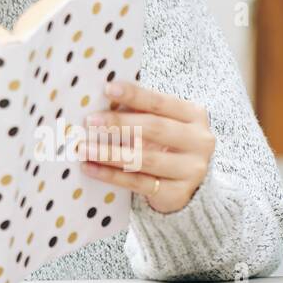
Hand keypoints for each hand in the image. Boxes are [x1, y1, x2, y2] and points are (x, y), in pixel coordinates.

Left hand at [79, 79, 214, 213]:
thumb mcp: (161, 123)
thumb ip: (139, 111)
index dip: (134, 95)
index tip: (108, 88)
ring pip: (145, 159)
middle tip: (90, 121)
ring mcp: (191, 170)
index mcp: (194, 115)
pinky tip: (90, 168)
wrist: (191, 184)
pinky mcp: (177, 194)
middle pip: (154, 128)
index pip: (160, 102)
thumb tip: (101, 101)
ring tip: (84, 148)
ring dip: (109, 153)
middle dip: (119, 124)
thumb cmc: (167, 143)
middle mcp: (199, 142)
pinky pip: (138, 183)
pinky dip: (111, 176)